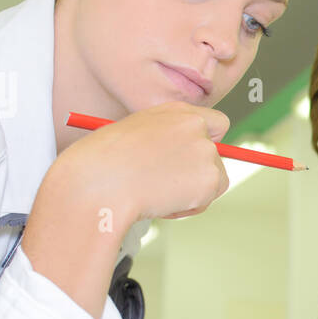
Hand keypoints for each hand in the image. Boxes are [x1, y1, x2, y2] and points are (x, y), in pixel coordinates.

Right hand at [23, 102, 229, 318]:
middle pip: (217, 153)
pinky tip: (163, 203)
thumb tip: (175, 163)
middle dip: (198, 172)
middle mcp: (195, 125)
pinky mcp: (210, 177)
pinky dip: (190, 207)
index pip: (215, 123)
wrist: (100, 183)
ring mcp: (205, 150)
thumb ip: (161, 143)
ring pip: (215, 179)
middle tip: (170, 186)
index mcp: (175, 111)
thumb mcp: (132, 138)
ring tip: (158, 195)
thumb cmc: (101, 164)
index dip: (209, 142)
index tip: (196, 158)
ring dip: (193, 192)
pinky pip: (208, 199)